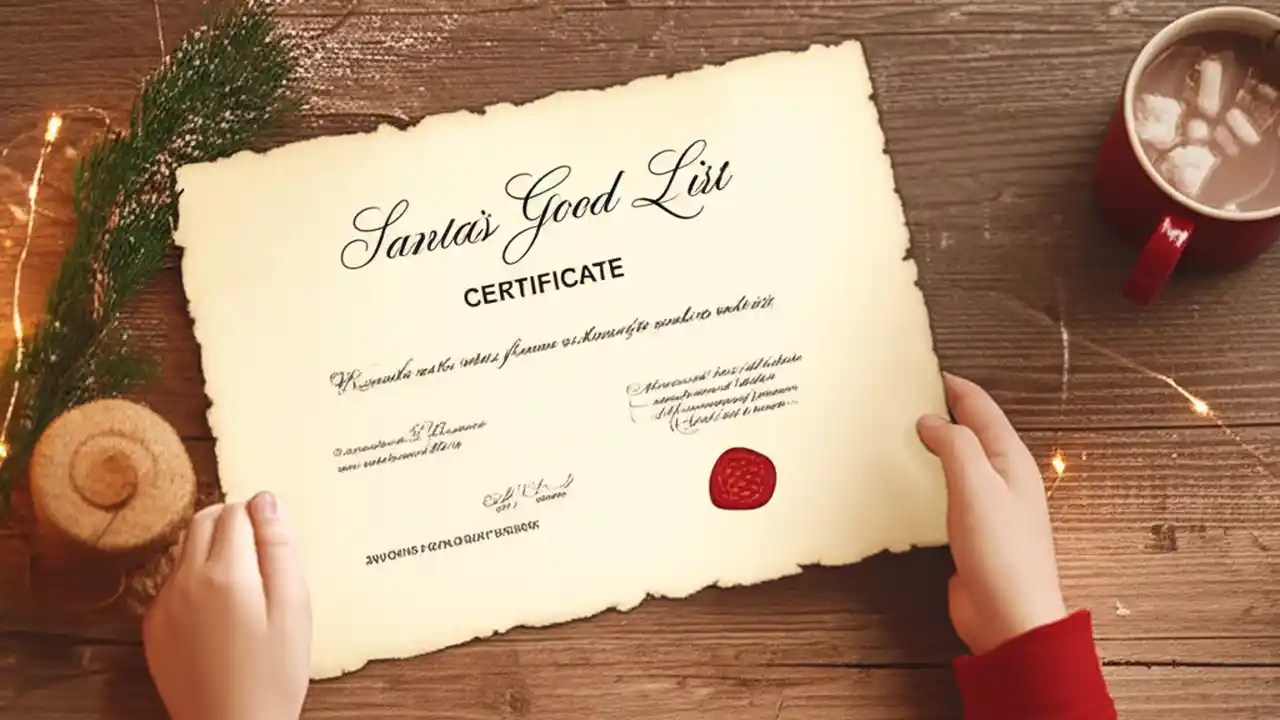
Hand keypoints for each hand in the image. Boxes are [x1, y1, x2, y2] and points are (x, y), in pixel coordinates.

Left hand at [144, 493, 311, 719]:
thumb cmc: (273, 674)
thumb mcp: (293, 607)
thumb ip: (280, 548)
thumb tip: (267, 500)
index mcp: (224, 573)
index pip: (236, 511)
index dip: (260, 516)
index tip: (277, 538)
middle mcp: (184, 582)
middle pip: (202, 522)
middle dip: (232, 523)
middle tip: (263, 554)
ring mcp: (164, 606)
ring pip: (186, 552)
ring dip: (213, 551)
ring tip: (246, 588)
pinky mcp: (154, 628)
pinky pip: (174, 585)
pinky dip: (197, 582)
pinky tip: (223, 614)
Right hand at [916, 373, 1066, 655]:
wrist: (1010, 619)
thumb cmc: (1001, 553)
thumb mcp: (976, 487)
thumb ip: (954, 445)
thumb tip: (929, 420)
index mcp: (1012, 461)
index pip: (982, 409)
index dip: (956, 387)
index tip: (926, 369)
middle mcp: (1003, 479)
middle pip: (972, 433)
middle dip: (944, 411)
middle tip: (907, 396)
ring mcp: (989, 508)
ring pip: (959, 463)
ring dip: (935, 445)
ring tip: (902, 432)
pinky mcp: (971, 533)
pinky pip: (948, 494)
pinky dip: (929, 479)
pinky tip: (908, 482)